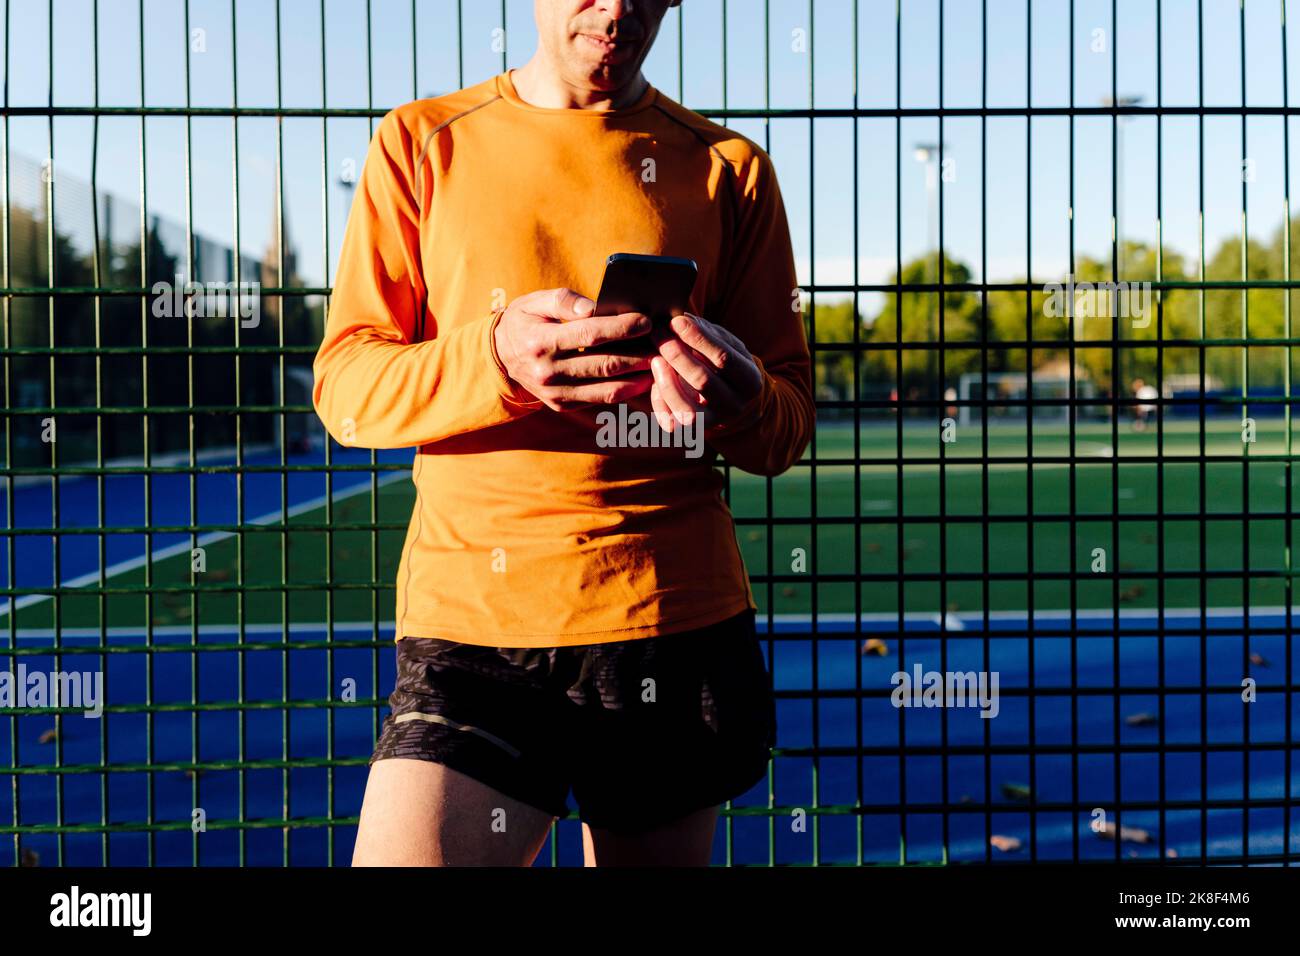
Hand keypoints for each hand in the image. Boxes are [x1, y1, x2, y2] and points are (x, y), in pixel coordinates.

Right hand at [492, 288, 654, 411]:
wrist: (500, 356)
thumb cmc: (525, 321)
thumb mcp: (534, 301)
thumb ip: (563, 299)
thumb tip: (593, 307)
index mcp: (541, 341)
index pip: (589, 334)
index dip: (621, 328)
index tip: (646, 321)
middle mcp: (547, 371)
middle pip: (604, 364)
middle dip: (638, 354)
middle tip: (664, 345)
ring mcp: (555, 392)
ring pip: (607, 388)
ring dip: (638, 378)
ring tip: (661, 364)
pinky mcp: (562, 405)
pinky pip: (600, 400)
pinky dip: (626, 391)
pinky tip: (644, 378)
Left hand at [648, 313, 763, 431]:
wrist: (738, 405)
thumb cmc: (729, 367)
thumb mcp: (730, 347)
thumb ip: (709, 334)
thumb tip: (682, 319)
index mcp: (750, 380)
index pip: (723, 358)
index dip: (698, 338)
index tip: (677, 321)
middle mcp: (735, 405)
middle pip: (702, 380)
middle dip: (677, 354)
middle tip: (659, 334)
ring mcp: (715, 422)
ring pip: (686, 409)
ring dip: (666, 381)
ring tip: (655, 358)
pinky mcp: (694, 433)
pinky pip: (672, 423)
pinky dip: (660, 402)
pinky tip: (655, 382)